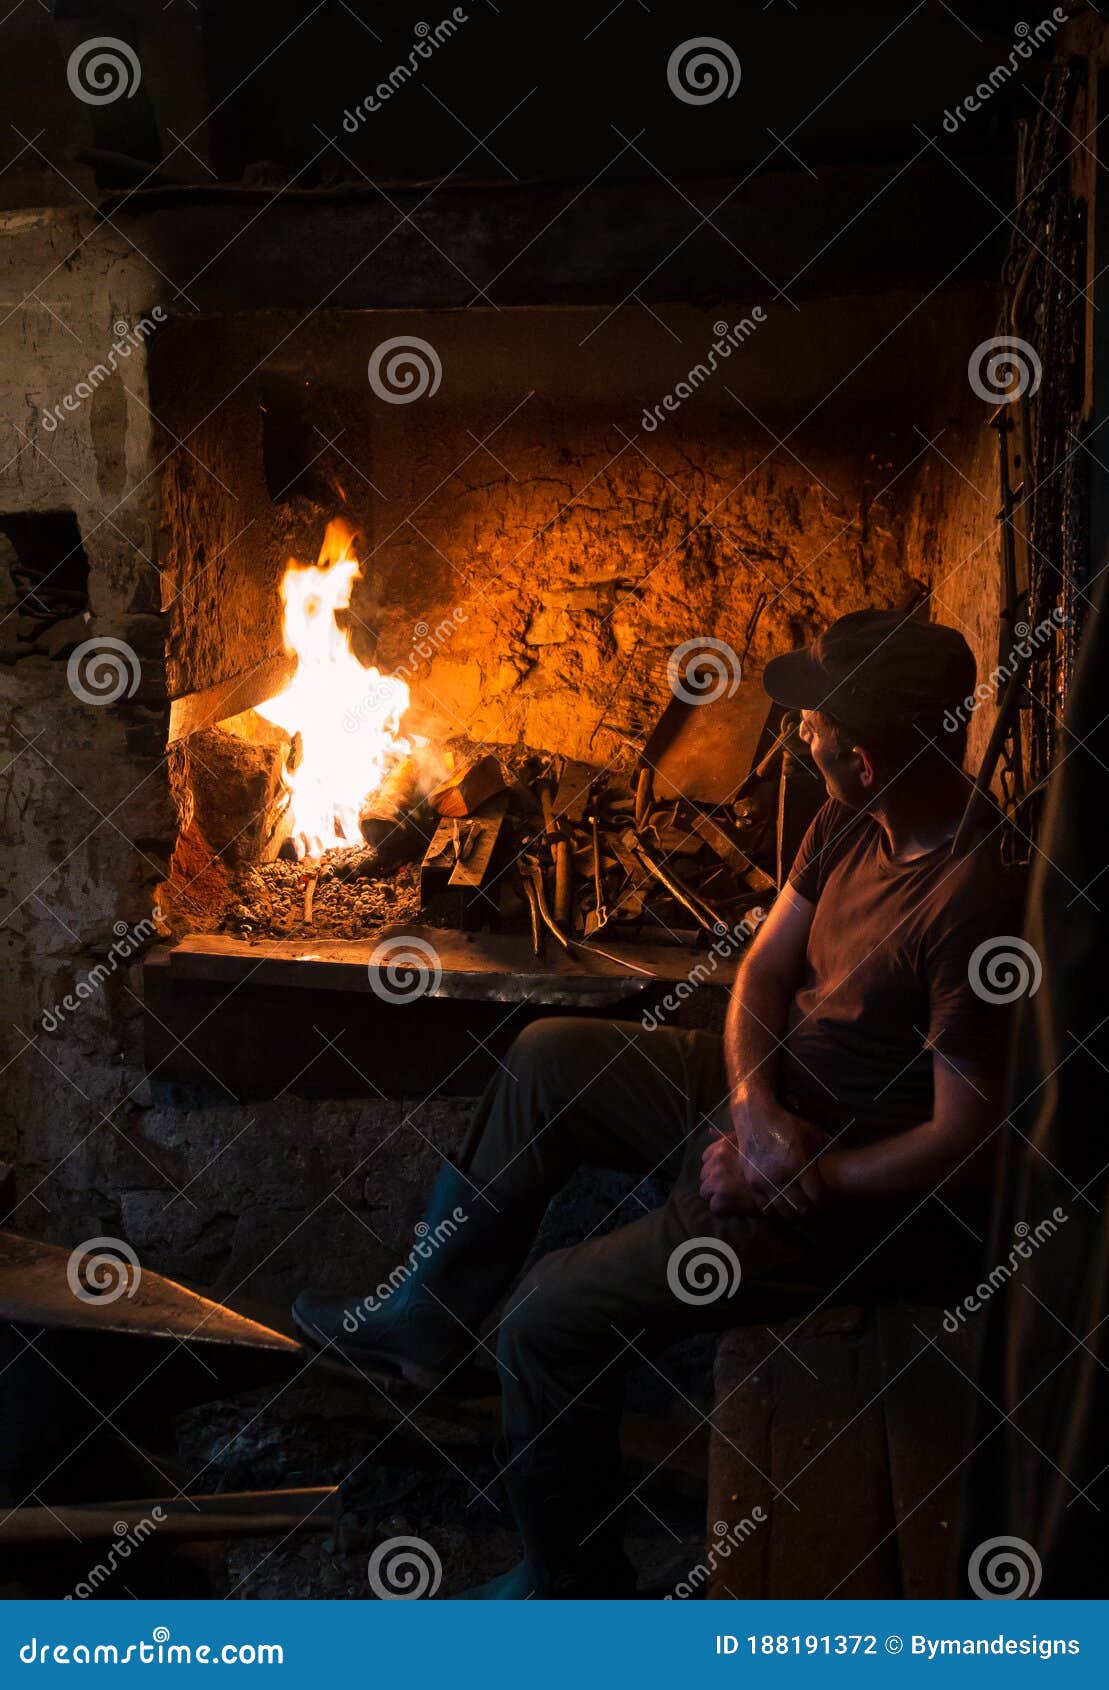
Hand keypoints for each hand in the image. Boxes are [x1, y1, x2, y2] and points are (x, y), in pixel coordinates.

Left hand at [699, 1134, 761, 1216]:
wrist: (783, 1187)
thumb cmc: (768, 1165)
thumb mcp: (748, 1145)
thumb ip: (727, 1137)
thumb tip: (709, 1131)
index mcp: (723, 1147)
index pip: (706, 1158)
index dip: (715, 1167)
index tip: (728, 1173)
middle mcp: (717, 1160)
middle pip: (704, 1175)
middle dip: (714, 1182)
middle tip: (732, 1187)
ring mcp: (718, 1179)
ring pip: (705, 1192)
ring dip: (716, 1196)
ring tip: (733, 1198)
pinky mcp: (721, 1198)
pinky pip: (713, 1206)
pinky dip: (723, 1210)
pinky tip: (737, 1206)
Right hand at [729, 1091, 829, 1211]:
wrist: (755, 1117)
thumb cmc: (788, 1125)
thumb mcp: (813, 1134)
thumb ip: (829, 1149)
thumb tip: (849, 1160)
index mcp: (799, 1164)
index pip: (817, 1197)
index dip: (826, 1206)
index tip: (831, 1209)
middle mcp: (782, 1176)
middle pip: (801, 1209)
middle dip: (813, 1216)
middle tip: (819, 1218)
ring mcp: (764, 1181)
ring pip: (783, 1211)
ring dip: (795, 1218)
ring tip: (803, 1218)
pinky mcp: (752, 1182)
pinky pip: (765, 1206)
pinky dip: (776, 1212)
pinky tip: (784, 1212)